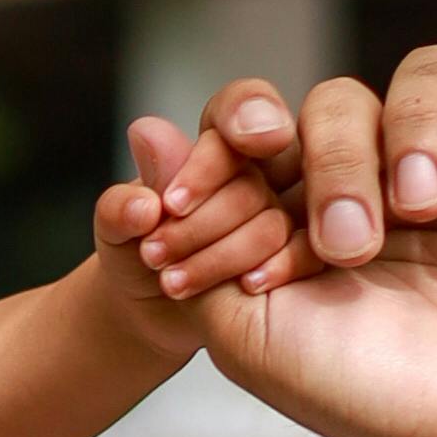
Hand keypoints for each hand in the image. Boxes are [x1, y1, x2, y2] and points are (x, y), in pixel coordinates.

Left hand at [89, 90, 306, 340]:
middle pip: (255, 174)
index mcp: (222, 145)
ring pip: (278, 217)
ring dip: (223, 253)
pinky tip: (245, 287)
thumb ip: (120, 205)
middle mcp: (267, 170)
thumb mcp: (116, 238)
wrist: (161, 325)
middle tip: (154, 252)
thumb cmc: (140, 264)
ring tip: (174, 282)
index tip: (176, 199)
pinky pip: (313, 250)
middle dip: (201, 218)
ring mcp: (300, 211)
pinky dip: (276, 268)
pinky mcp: (320, 252)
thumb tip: (144, 165)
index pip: (240, 111)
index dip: (221, 140)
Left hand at [160, 50, 436, 436]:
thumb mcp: (244, 329)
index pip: (260, 130)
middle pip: (337, 104)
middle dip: (328, 162)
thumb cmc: (366, 395)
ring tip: (423, 209)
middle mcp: (386, 180)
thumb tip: (147, 129)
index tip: (203, 201)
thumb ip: (196, 232)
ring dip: (409, 132)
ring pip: (426, 75)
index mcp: (307, 212)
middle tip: (347, 245)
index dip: (229, 145)